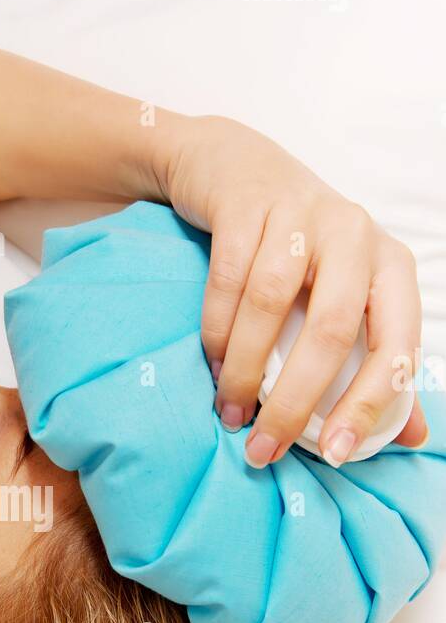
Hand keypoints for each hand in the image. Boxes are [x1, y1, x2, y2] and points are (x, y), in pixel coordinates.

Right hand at [154, 114, 427, 466]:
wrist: (233, 167)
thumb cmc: (296, 251)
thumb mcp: (344, 298)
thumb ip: (376, 363)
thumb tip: (409, 436)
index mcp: (390, 265)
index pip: (396, 344)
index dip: (369, 405)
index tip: (336, 454)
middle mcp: (354, 233)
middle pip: (332, 330)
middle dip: (295, 401)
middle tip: (265, 448)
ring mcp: (300, 213)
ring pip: (271, 305)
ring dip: (245, 371)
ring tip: (229, 412)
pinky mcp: (247, 204)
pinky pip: (229, 280)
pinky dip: (217, 332)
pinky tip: (213, 365)